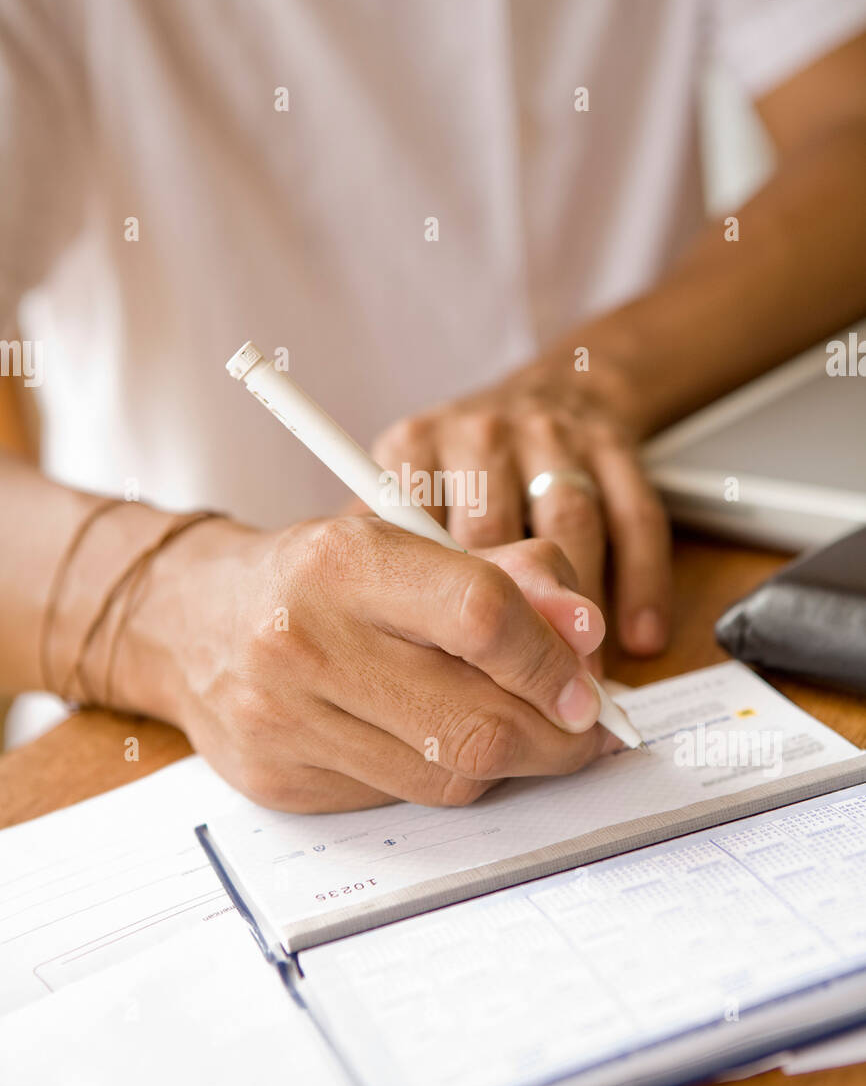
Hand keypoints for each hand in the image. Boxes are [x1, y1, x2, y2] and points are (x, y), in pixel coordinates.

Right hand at [116, 515, 614, 811]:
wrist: (192, 619)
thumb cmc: (317, 577)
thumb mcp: (411, 543)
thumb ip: (512, 575)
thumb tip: (588, 635)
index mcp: (343, 561)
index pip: (482, 616)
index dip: (554, 659)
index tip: (588, 682)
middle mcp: (303, 642)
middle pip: (477, 720)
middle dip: (555, 735)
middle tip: (580, 725)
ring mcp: (284, 722)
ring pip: (450, 775)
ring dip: (506, 760)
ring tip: (512, 724)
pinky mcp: (280, 782)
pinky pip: (404, 799)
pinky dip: (444, 774)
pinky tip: (436, 738)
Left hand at [367, 354, 671, 659]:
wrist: (559, 390)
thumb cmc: (468, 472)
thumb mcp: (407, 499)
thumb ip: (388, 565)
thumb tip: (374, 658)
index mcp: (413, 449)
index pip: (415, 532)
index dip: (434, 615)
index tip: (446, 680)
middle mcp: (478, 433)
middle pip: (491, 529)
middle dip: (507, 622)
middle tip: (519, 695)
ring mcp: (550, 434)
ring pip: (566, 522)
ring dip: (576, 610)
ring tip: (579, 681)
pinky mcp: (614, 442)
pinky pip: (633, 516)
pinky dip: (642, 581)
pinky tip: (641, 639)